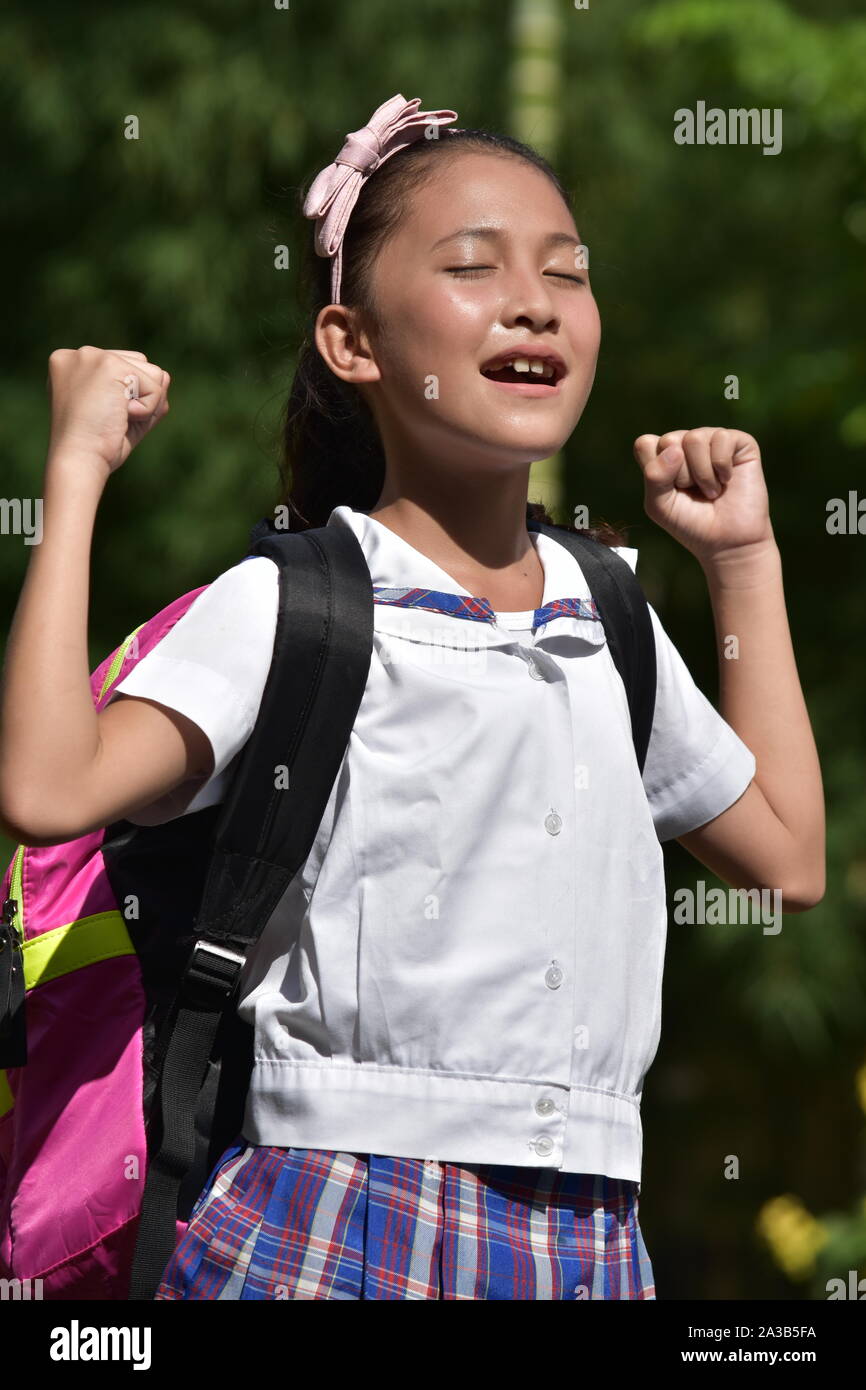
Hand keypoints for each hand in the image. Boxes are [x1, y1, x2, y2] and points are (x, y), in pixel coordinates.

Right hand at [45, 346, 170, 477]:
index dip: (127, 398)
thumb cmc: (96, 446)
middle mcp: (80, 355)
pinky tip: (120, 417)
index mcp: (74, 365)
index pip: (125, 368)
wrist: (79, 460)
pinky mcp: (110, 365)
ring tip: (114, 417)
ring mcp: (93, 356)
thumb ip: (144, 394)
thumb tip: (165, 376)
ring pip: (152, 373)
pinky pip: (155, 386)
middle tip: (109, 419)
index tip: (100, 417)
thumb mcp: (121, 417)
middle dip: (138, 397)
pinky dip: (147, 410)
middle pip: (140, 365)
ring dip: (144, 404)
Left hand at [633, 427, 772, 564]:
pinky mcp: (738, 441)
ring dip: (703, 475)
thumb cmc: (691, 523)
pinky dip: (722, 466)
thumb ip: (654, 477)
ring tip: (712, 490)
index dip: (656, 472)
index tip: (671, 491)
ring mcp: (712, 439)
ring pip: (694, 439)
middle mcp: (686, 442)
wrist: (728, 541)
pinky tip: (727, 480)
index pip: (645, 444)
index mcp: (663, 455)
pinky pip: (721, 438)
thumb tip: (674, 449)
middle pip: (669, 441)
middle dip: (681, 475)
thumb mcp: (660, 506)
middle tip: (694, 492)